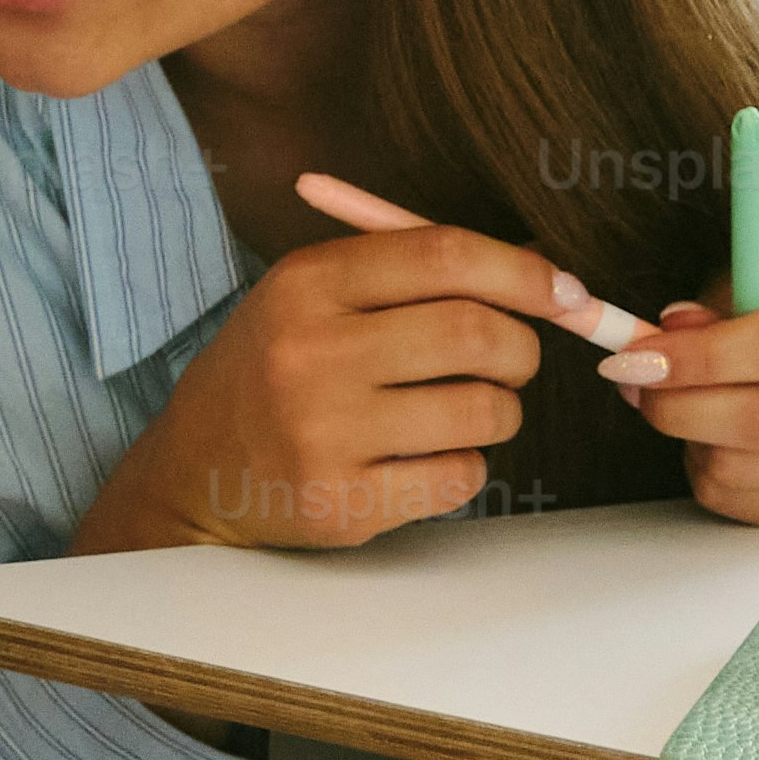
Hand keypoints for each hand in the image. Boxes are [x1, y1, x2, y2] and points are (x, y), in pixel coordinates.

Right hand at [76, 213, 598, 557]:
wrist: (196, 471)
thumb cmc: (276, 370)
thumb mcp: (314, 297)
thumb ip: (412, 274)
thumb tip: (545, 275)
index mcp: (307, 285)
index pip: (443, 256)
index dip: (523, 272)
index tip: (562, 291)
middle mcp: (312, 354)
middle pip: (476, 334)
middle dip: (521, 349)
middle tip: (512, 359)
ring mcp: (325, 434)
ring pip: (483, 412)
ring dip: (499, 412)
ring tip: (464, 411)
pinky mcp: (342, 503)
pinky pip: (461, 478)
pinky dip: (466, 466)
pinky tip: (424, 458)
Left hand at [620, 272, 758, 531]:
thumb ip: (718, 301)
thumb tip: (664, 334)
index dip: (703, 355)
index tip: (638, 354)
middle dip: (679, 404)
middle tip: (632, 379)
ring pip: (740, 467)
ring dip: (687, 436)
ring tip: (689, 402)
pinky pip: (736, 501)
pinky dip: (702, 469)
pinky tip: (714, 438)